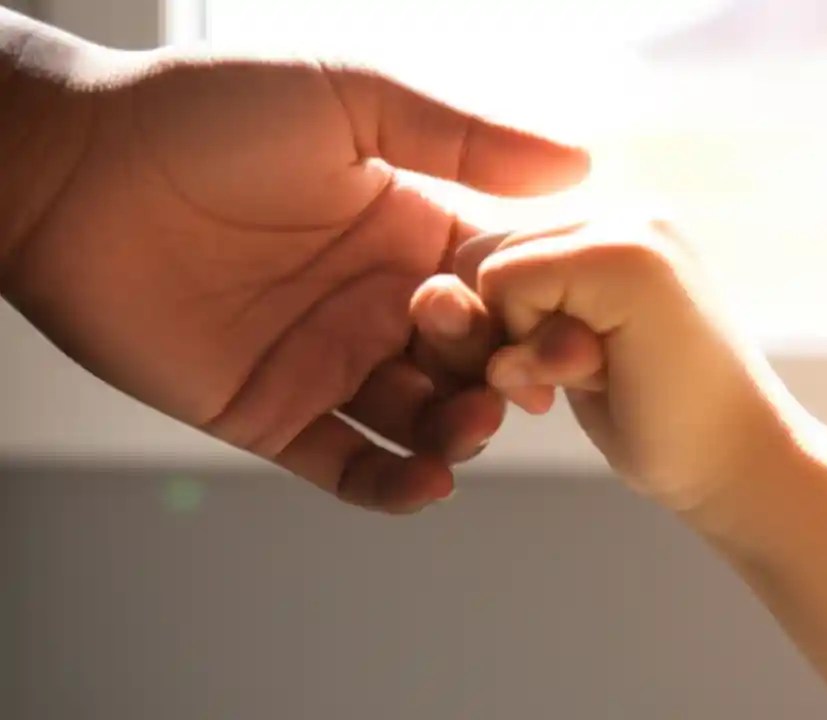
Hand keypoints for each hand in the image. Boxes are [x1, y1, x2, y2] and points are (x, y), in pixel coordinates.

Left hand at [1, 44, 588, 511]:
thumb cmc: (206, 114)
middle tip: (514, 385)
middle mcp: (376, 304)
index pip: (497, 287)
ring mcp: (326, 362)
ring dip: (459, 433)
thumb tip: (577, 159)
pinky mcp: (272, 413)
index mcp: (406, 233)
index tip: (567, 327)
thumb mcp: (352, 101)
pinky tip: (429, 481)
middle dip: (501, 380)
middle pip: (469, 363)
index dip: (534, 311)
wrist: (73, 168)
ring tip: (471, 426)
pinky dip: (393, 484)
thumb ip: (463, 137)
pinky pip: (346, 465)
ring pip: (420, 420)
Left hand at [444, 221, 793, 513]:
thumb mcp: (577, 358)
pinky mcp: (625, 258)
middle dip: (501, 333)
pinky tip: (594, 377)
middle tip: (571, 377)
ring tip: (589, 375)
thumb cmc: (665, 428)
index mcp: (618, 233)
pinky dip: (527, 352)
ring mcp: (630, 229)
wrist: (746, 469)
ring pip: (492, 269)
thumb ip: (523, 318)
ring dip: (519, 344)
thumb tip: (434, 298)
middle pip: (483, 258)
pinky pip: (508, 283)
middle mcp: (626, 216)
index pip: (503, 258)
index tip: (559, 374)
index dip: (505, 326)